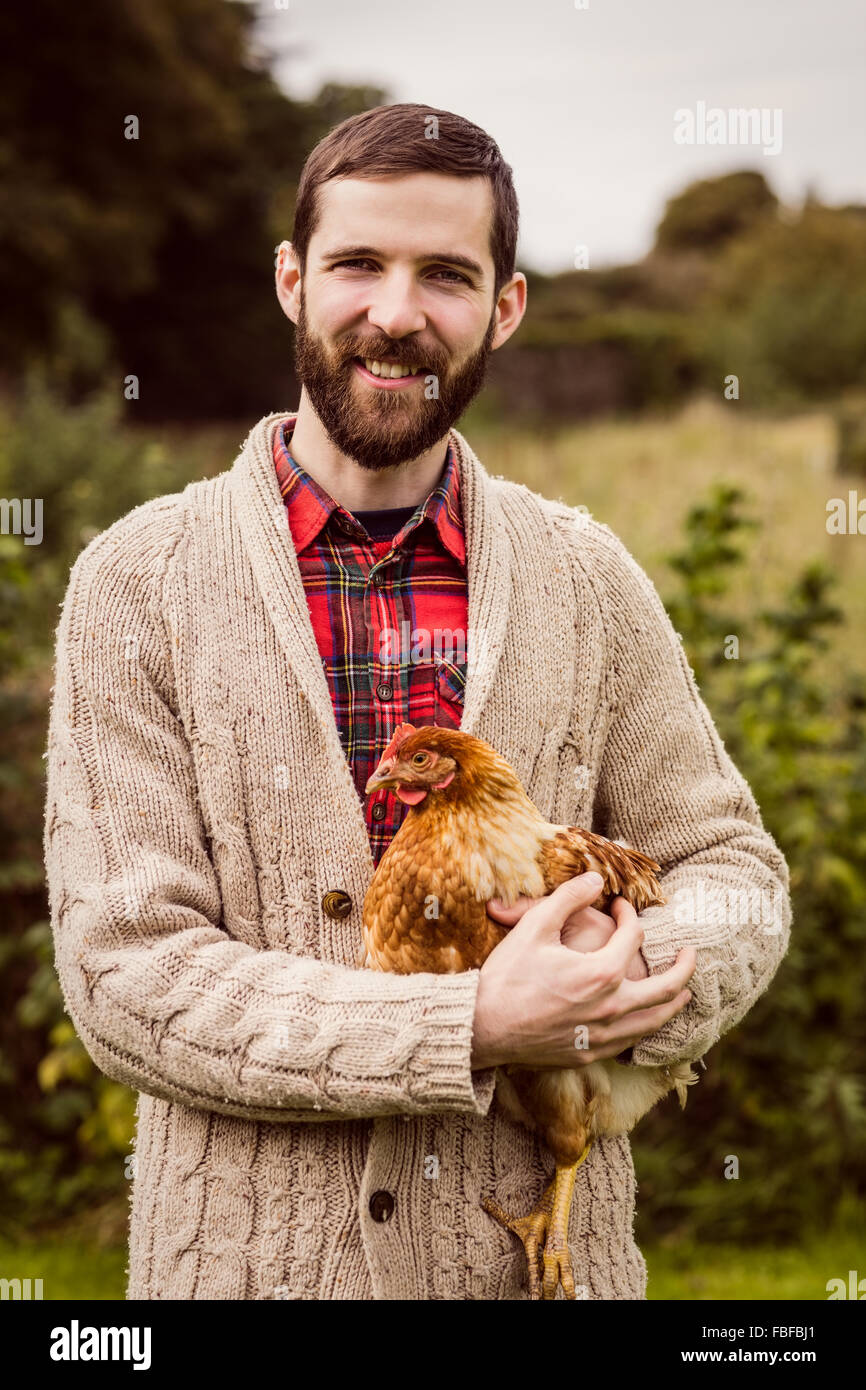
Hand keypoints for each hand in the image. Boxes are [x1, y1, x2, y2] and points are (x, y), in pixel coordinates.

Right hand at [471, 872, 695, 1069]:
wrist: (481, 1026)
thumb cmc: (507, 974)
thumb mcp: (535, 926)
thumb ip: (569, 898)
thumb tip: (595, 877)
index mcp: (602, 973)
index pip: (632, 936)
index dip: (629, 914)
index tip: (620, 906)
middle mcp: (611, 1008)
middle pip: (666, 988)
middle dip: (684, 967)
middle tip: (691, 953)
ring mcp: (603, 1036)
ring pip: (654, 1020)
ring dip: (674, 1002)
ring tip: (684, 992)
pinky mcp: (589, 1054)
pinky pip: (631, 1042)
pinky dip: (647, 1026)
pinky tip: (645, 1020)